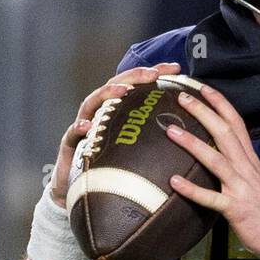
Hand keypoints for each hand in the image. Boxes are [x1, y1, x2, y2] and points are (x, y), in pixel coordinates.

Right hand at [50, 61, 180, 208]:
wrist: (78, 191)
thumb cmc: (111, 169)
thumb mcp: (136, 151)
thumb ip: (154, 138)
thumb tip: (190, 134)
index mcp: (118, 111)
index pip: (136, 86)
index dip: (155, 74)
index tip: (175, 68)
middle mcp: (100, 114)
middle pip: (115, 87)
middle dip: (134, 76)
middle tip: (153, 74)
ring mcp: (83, 126)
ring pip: (92, 104)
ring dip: (106, 95)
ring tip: (122, 90)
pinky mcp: (69, 145)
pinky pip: (71, 135)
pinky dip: (78, 128)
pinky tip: (86, 127)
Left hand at [165, 83, 259, 259]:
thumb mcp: (258, 183)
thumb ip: (241, 169)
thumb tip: (223, 160)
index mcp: (251, 161)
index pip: (237, 124)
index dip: (220, 104)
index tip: (203, 88)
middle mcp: (246, 169)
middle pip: (224, 133)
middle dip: (203, 112)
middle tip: (182, 98)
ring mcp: (241, 188)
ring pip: (215, 159)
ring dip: (192, 143)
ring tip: (170, 131)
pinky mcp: (235, 209)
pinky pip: (211, 198)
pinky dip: (192, 189)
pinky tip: (173, 182)